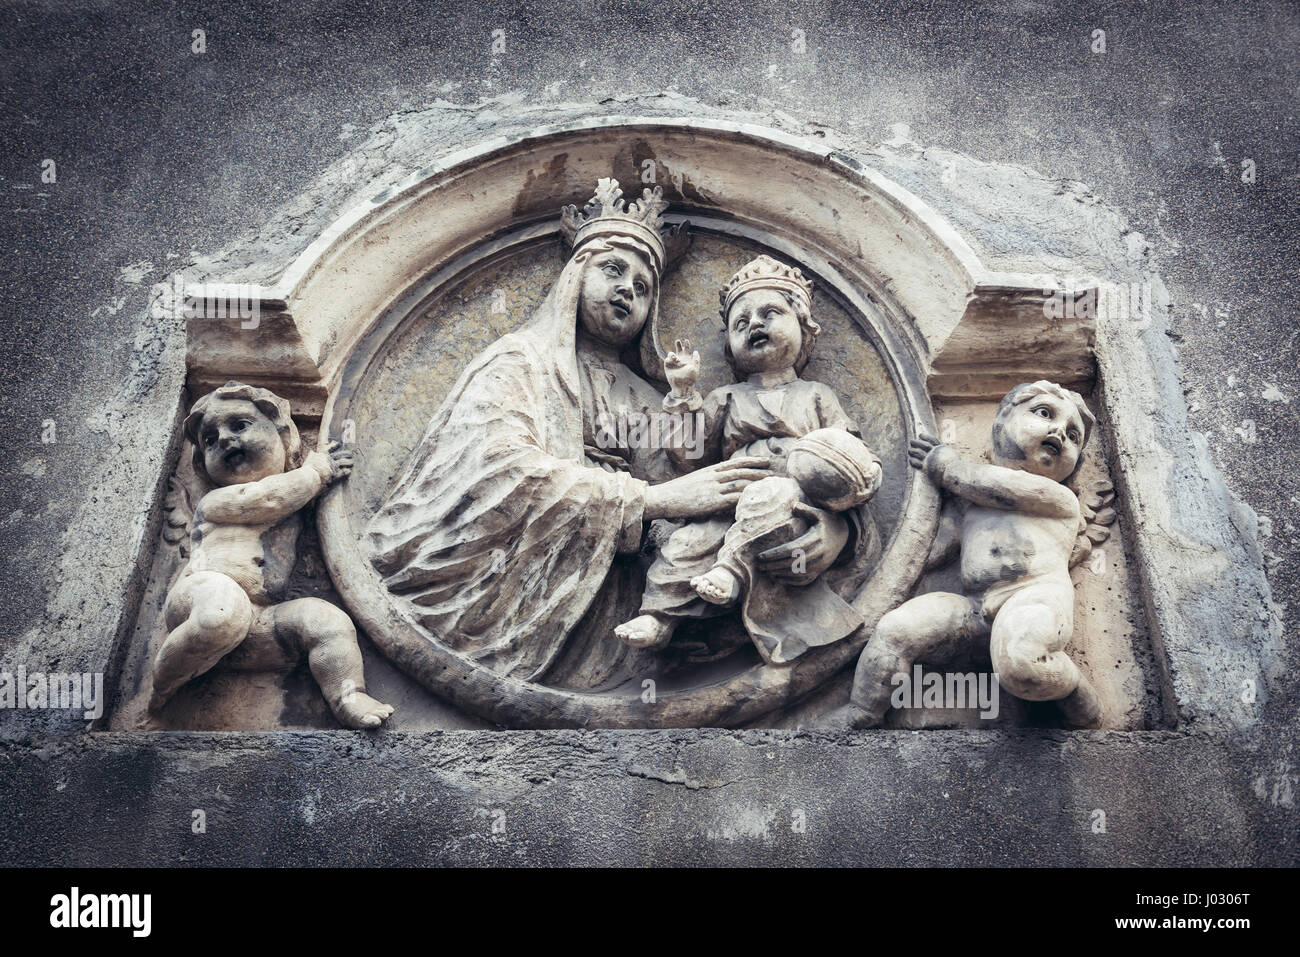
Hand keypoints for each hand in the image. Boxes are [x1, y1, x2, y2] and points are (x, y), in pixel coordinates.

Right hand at [309, 441, 354, 484]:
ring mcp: (332, 466)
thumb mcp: (308, 460)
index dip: (335, 446)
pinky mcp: (335, 474)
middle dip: (346, 453)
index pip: (330, 448)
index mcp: (322, 455)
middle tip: (351, 453)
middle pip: (339, 455)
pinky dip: (346, 471)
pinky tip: (349, 470)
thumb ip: (311, 455)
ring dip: (348, 462)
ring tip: (352, 462)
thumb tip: (311, 451)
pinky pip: (342, 472)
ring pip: (343, 462)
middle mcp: (329, 459)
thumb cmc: (307, 469)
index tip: (339, 443)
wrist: (310, 477)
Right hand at [643, 456, 770, 519]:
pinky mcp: (711, 502)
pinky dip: (745, 498)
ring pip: (740, 483)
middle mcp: (713, 477)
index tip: (764, 460)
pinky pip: (733, 499)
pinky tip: (755, 499)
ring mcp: (712, 489)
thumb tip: (720, 484)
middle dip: (759, 472)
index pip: (735, 462)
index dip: (751, 460)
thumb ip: (708, 481)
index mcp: (709, 471)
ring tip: (769, 485)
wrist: (663, 498)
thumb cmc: (676, 492)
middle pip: (741, 471)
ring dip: (756, 484)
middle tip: (774, 473)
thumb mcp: (694, 481)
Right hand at [663, 338, 700, 397]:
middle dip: (678, 344)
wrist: (683, 386)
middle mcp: (680, 360)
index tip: (686, 340)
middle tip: (678, 341)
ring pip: (671, 354)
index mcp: (687, 359)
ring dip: (673, 354)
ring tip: (677, 359)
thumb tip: (695, 351)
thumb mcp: (695, 368)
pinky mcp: (668, 366)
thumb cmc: (691, 379)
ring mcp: (673, 363)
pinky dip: (670, 359)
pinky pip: (667, 360)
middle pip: (678, 349)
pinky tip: (675, 362)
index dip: (686, 344)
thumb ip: (696, 360)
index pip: (686, 349)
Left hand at [757, 503, 848, 583]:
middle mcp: (819, 553)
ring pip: (798, 573)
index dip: (776, 553)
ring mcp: (820, 564)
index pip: (793, 549)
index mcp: (816, 539)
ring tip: (765, 571)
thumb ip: (806, 510)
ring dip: (780, 573)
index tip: (761, 555)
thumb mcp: (819, 513)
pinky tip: (778, 577)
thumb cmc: (827, 522)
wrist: (845, 535)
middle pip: (793, 562)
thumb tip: (793, 504)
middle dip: (774, 565)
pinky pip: (805, 579)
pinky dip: (790, 581)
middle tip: (759, 565)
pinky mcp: (820, 571)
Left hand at [907, 432, 955, 481]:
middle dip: (917, 443)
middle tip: (911, 441)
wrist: (955, 473)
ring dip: (912, 451)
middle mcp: (935, 452)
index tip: (920, 435)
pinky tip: (911, 459)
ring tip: (909, 450)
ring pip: (918, 452)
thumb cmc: (957, 467)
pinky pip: (916, 463)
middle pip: (923, 445)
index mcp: (942, 448)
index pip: (932, 440)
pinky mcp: (926, 467)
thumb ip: (946, 453)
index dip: (926, 436)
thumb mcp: (952, 456)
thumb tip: (945, 452)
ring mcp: (930, 459)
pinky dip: (913, 460)